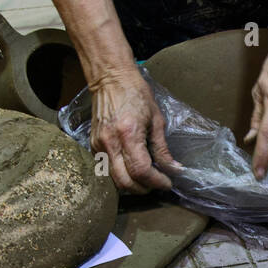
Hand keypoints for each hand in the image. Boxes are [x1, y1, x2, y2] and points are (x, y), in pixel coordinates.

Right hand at [89, 68, 182, 194]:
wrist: (111, 78)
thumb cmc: (136, 94)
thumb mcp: (156, 120)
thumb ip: (162, 149)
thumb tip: (174, 169)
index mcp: (128, 133)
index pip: (141, 170)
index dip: (156, 181)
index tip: (167, 182)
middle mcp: (110, 142)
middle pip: (125, 181)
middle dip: (143, 188)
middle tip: (156, 184)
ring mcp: (98, 145)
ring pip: (114, 180)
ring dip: (131, 185)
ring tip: (145, 179)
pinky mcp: (92, 145)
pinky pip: (106, 170)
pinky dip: (120, 175)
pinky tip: (131, 169)